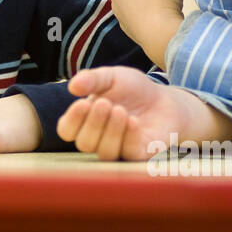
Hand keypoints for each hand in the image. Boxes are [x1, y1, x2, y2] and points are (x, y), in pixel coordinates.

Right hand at [58, 65, 231, 160]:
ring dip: (110, 131)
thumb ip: (92, 79)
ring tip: (121, 110)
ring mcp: (118, 149)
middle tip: (105, 103)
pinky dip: (128, 137)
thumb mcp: (112, 77)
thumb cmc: (133, 89)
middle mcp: (97, 138)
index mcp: (85, 121)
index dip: (72, 121)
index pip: (67, 130)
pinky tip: (133, 121)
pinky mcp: (138, 154)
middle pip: (84, 144)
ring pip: (104, 152)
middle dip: (93, 124)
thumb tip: (73, 86)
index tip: (82, 103)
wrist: (165, 99)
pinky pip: (128, 153)